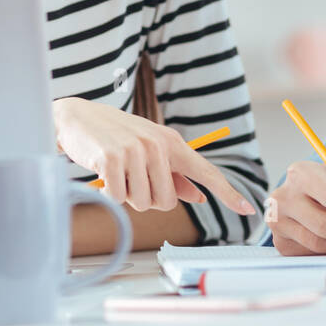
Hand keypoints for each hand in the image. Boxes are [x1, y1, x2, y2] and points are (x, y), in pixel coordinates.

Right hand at [52, 97, 256, 215]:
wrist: (77, 117)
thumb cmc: (116, 136)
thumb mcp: (150, 149)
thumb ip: (175, 174)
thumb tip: (199, 196)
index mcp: (172, 142)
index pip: (206, 171)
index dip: (227, 192)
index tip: (248, 209)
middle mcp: (158, 145)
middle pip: (167, 202)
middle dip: (148, 199)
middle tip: (131, 178)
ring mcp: (135, 151)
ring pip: (143, 203)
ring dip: (127, 197)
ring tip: (117, 173)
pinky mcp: (111, 160)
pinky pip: (118, 199)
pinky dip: (109, 194)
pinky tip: (103, 175)